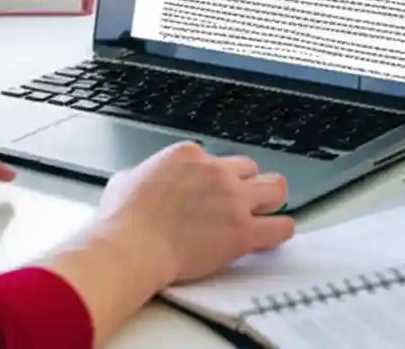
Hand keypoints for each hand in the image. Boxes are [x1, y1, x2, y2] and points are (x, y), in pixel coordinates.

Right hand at [96, 141, 294, 285]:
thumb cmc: (123, 220)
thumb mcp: (125, 180)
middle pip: (250, 168)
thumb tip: (139, 179)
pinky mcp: (243, 232)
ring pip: (276, 188)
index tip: (210, 193)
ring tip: (265, 214)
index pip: (217, 159)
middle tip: (241, 202)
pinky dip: (280, 230)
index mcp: (189, 155)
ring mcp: (233, 200)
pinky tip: (272, 236)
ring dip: (271, 200)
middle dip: (247, 184)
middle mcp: (216, 172)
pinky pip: (281, 227)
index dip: (215, 178)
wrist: (132, 248)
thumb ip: (142, 174)